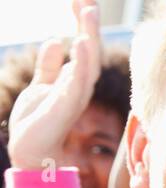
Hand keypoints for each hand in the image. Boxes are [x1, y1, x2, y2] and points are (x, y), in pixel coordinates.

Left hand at [6, 0, 102, 171]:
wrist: (32, 151)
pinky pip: (76, 81)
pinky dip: (81, 63)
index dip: (82, 24)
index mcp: (73, 81)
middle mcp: (78, 87)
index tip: (82, 1)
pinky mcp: (65, 105)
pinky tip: (81, 44)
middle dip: (88, 25)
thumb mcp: (41, 85)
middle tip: (88, 0)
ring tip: (88, 13)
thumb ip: (50, 66)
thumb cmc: (38, 123)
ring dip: (89, 38)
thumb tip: (57, 41)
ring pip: (86, 63)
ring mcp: (73, 96)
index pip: (83, 48)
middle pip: (88, 51)